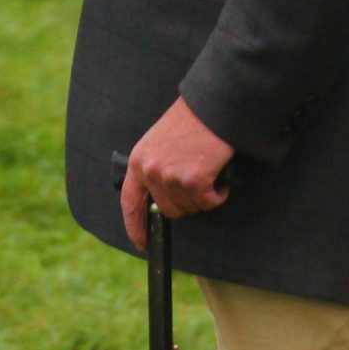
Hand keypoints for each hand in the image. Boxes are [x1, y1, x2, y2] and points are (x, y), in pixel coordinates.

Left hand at [121, 98, 232, 247]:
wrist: (211, 107)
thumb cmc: (189, 122)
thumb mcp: (158, 144)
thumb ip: (154, 171)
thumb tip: (160, 202)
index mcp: (138, 161)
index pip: (130, 203)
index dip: (135, 226)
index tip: (141, 242)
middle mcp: (150, 171)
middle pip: (168, 210)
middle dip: (185, 202)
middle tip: (196, 178)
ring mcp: (171, 177)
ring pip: (191, 207)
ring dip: (203, 194)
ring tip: (206, 167)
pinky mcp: (194, 180)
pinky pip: (209, 202)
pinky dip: (219, 193)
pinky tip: (218, 172)